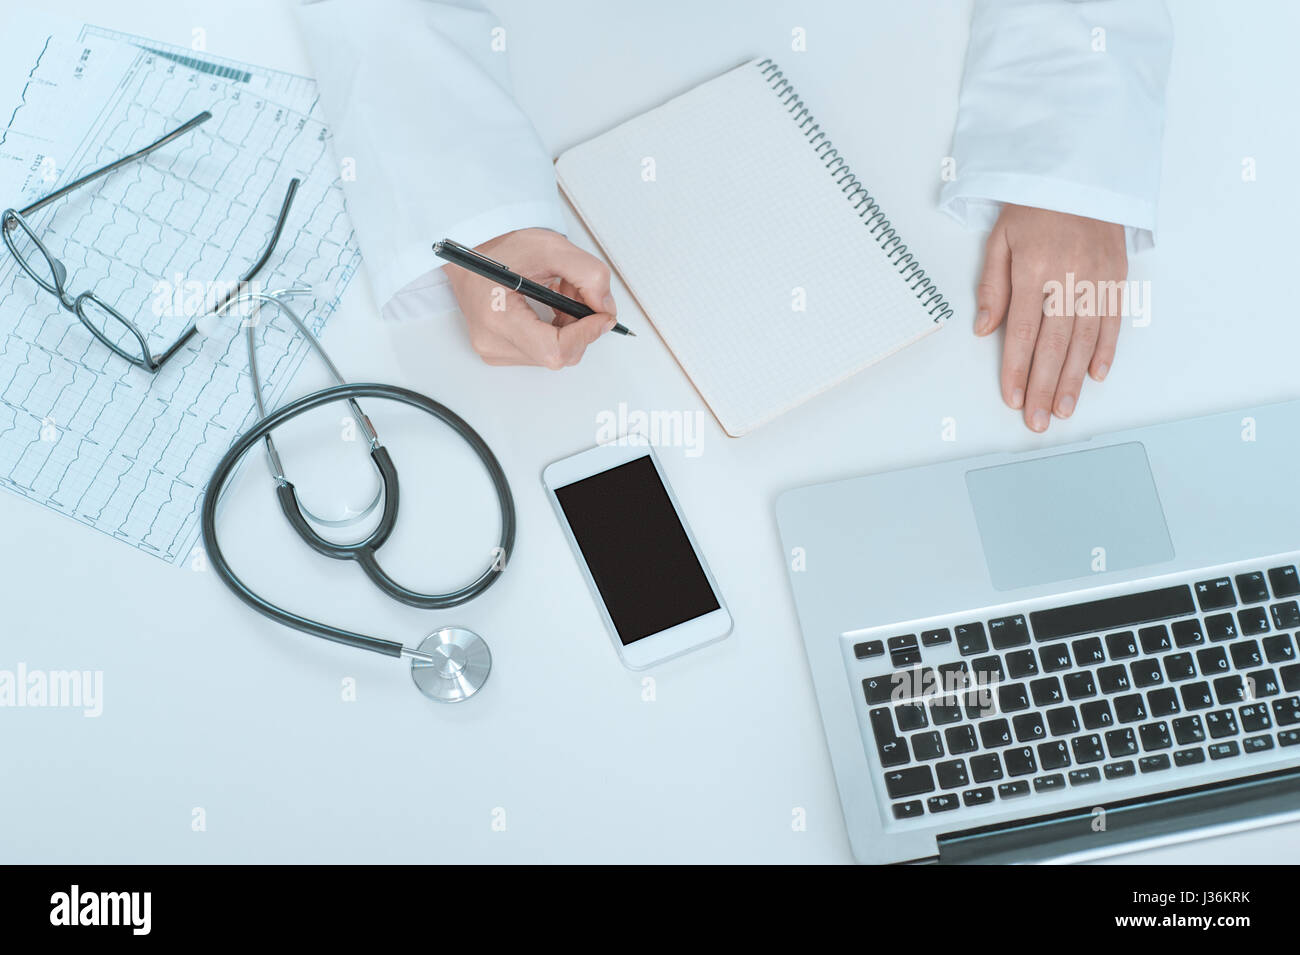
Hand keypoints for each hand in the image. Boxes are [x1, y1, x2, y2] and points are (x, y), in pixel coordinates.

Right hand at [446, 228, 617, 367]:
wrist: (472, 251)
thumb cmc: (503, 248)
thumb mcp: (552, 248)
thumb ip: (589, 275)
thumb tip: (606, 308)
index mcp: (497, 317)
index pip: (554, 349)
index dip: (586, 334)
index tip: (603, 316)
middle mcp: (493, 342)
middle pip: (558, 353)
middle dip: (580, 324)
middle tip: (577, 290)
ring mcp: (494, 351)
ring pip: (555, 354)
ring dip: (571, 327)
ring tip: (563, 292)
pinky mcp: (500, 352)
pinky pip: (543, 351)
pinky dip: (558, 331)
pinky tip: (552, 306)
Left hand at [974, 205, 1126, 431]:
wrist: (1080, 169)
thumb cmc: (1034, 206)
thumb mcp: (999, 240)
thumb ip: (992, 287)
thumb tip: (985, 330)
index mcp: (1033, 269)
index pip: (1023, 332)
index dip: (1016, 369)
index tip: (1012, 398)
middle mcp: (1068, 277)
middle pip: (1055, 344)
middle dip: (1045, 387)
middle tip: (1038, 421)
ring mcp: (1097, 277)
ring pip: (1085, 339)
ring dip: (1074, 379)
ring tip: (1065, 409)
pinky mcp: (1117, 274)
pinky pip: (1113, 319)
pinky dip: (1106, 350)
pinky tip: (1096, 376)